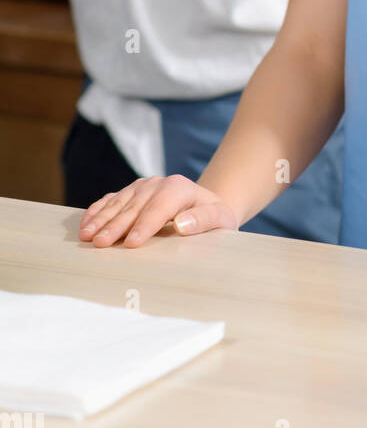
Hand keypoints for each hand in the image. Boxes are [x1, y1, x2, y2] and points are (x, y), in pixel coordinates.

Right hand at [78, 175, 239, 247]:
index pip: (159, 208)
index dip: (144, 226)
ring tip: (86, 236)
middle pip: (134, 207)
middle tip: (99, 244)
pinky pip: (111, 200)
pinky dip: (97, 211)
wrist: (207, 204)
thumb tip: (181, 224)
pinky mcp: (131, 192)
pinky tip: (85, 223)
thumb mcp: (220, 219)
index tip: (131, 244)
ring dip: (101, 219)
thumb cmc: (215, 217)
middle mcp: (158, 183)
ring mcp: (142, 186)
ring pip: (119, 203)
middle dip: (116, 226)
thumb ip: (204, 220)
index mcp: (180, 188)